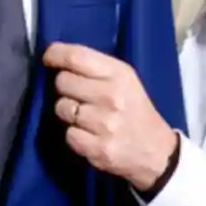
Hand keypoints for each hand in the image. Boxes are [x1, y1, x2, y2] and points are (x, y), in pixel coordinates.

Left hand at [42, 42, 178, 191]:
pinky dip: (75, 135)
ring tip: (87, 117)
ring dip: (69, 112)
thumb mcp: (125, 80)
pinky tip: (90, 135)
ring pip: (62, 108)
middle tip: (78, 94)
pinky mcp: (97, 148)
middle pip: (63, 82)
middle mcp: (111, 96)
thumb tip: (57, 57)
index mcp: (119, 74)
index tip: (48, 58)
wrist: (156, 151)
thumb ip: (96, 68)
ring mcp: (104, 124)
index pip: (76, 57)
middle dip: (65, 87)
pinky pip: (68, 134)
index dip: (56, 54)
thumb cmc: (135, 110)